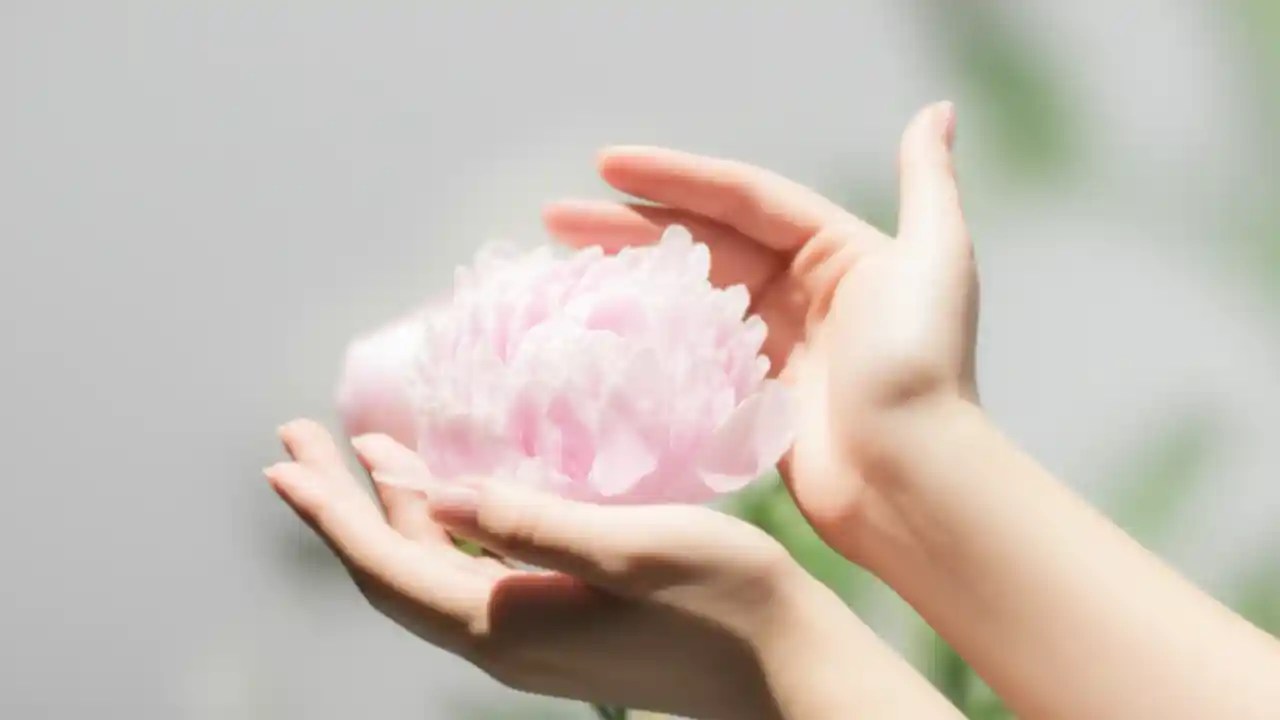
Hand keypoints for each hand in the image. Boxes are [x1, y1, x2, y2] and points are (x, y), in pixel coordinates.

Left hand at [267, 420, 875, 718]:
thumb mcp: (630, 548)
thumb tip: (429, 493)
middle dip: (343, 507)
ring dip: (392, 512)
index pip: (387, 569)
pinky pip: (474, 575)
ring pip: (433, 573)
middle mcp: (503, 641)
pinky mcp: (563, 625)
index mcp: (506, 624)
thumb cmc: (726, 602)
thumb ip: (526, 520)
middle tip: (300, 441)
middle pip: (394, 572)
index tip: (284, 461)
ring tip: (368, 451)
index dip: (331, 514)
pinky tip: (455, 491)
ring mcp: (532, 638)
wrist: (789, 671)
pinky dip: (445, 527)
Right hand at [542, 102, 976, 566]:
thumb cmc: (918, 365)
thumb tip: (937, 110)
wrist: (911, 477)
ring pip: (682, 297)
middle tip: (554, 219)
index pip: (738, 198)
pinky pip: (684, 355)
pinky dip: (642, 340)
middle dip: (627, 226)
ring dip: (625, 278)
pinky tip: (593, 330)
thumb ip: (928, 183)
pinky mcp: (746, 398)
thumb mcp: (936, 260)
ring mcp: (767, 346)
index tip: (604, 164)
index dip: (672, 178)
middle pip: (696, 244)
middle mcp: (797, 290)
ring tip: (559, 266)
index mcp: (832, 250)